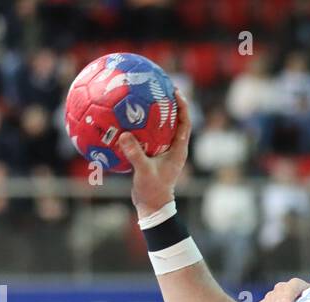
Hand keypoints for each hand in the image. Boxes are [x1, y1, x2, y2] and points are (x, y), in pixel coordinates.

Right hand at [118, 91, 192, 218]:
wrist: (152, 207)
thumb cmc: (153, 191)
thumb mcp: (144, 171)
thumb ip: (135, 154)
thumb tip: (124, 135)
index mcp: (178, 150)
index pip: (185, 122)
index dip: (182, 106)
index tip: (175, 90)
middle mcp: (173, 148)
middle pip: (174, 120)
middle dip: (167, 103)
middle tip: (157, 87)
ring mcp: (163, 152)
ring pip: (160, 128)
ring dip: (153, 114)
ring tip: (142, 98)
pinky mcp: (153, 156)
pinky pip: (148, 137)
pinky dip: (140, 128)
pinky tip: (126, 120)